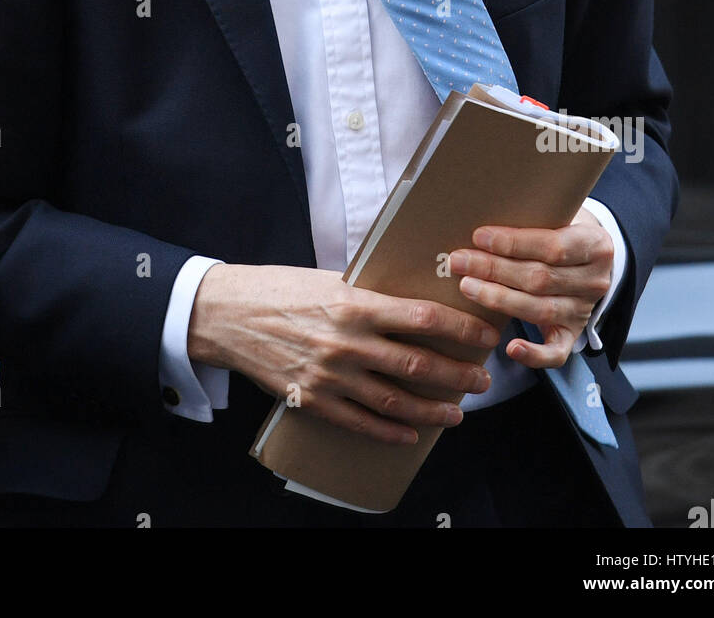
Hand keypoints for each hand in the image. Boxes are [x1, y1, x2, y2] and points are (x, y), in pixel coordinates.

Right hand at [187, 263, 502, 444]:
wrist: (229, 315)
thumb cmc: (279, 288)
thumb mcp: (329, 279)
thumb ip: (368, 294)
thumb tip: (410, 302)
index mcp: (354, 304)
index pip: (421, 319)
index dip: (460, 329)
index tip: (484, 335)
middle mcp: (347, 342)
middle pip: (417, 365)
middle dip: (457, 375)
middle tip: (483, 379)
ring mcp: (330, 375)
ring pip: (394, 400)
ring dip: (432, 410)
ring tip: (457, 412)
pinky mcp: (313, 399)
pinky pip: (360, 421)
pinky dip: (390, 430)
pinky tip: (411, 433)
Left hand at [445, 208, 613, 369]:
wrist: (590, 255)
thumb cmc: (562, 228)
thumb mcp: (560, 214)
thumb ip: (533, 218)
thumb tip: (483, 225)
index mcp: (595, 245)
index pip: (552, 247)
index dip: (513, 243)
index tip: (479, 237)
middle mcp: (594, 281)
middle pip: (540, 279)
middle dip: (494, 270)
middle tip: (460, 261)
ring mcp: (584, 310)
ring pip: (540, 309)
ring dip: (499, 299)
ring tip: (467, 286)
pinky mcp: (573, 333)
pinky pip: (556, 352)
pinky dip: (533, 354)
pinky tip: (510, 348)